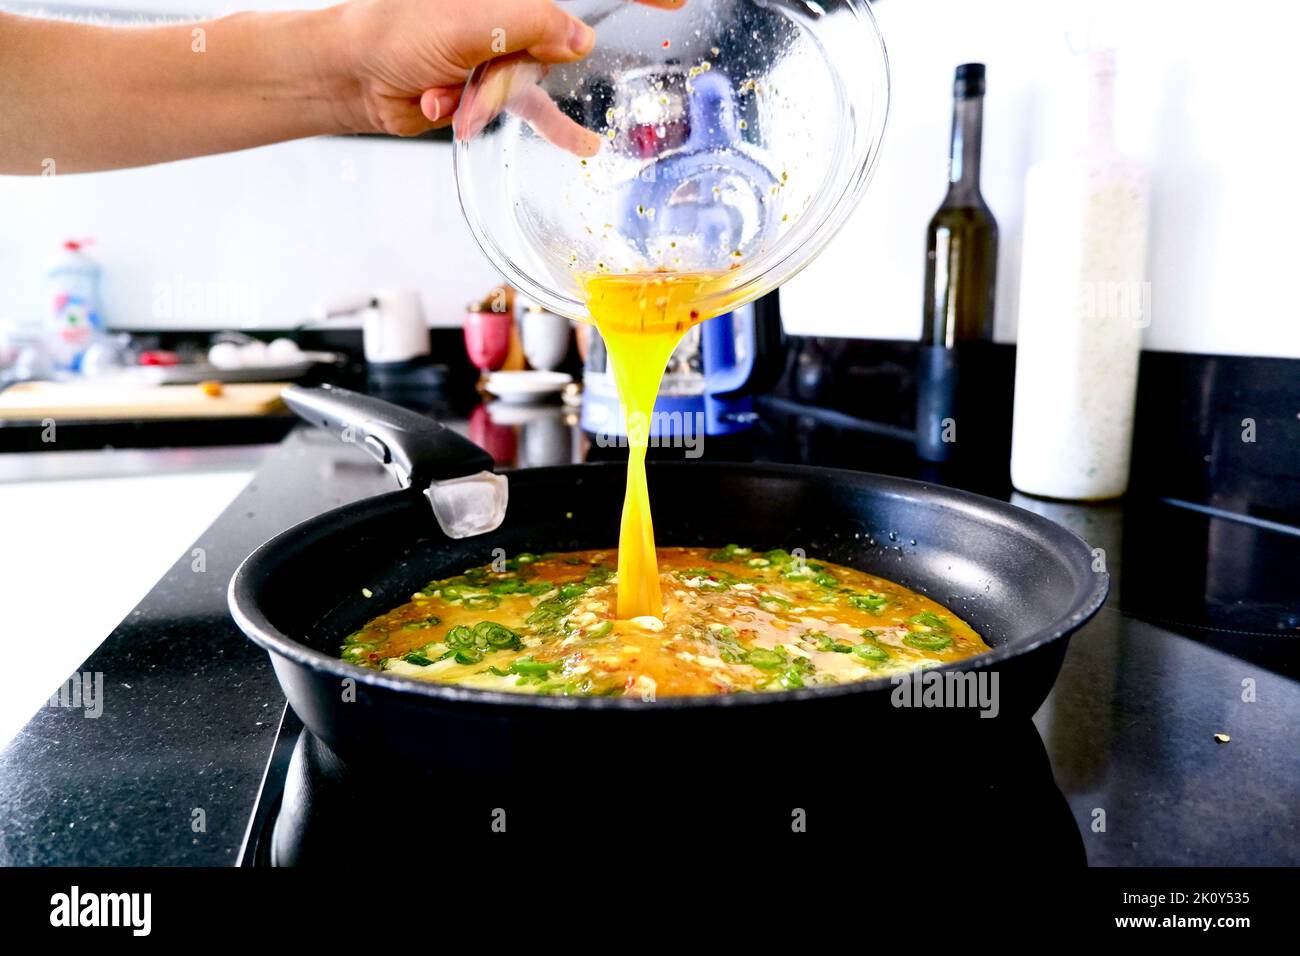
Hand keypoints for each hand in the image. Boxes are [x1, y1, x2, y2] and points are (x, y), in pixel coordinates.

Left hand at [337, 0, 685, 147]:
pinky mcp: (493, 88)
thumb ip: (530, 26)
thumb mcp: (468, 22)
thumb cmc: (394, 33)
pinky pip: (523, 109)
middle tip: (474, 79)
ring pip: (533, 83)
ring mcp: (502, 51)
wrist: (354, 78)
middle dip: (513, 73)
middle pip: (553, 43)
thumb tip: (580, 38)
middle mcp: (509, 15)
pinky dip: (507, 119)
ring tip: (457, 101)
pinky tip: (545, 136)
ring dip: (492, 99)